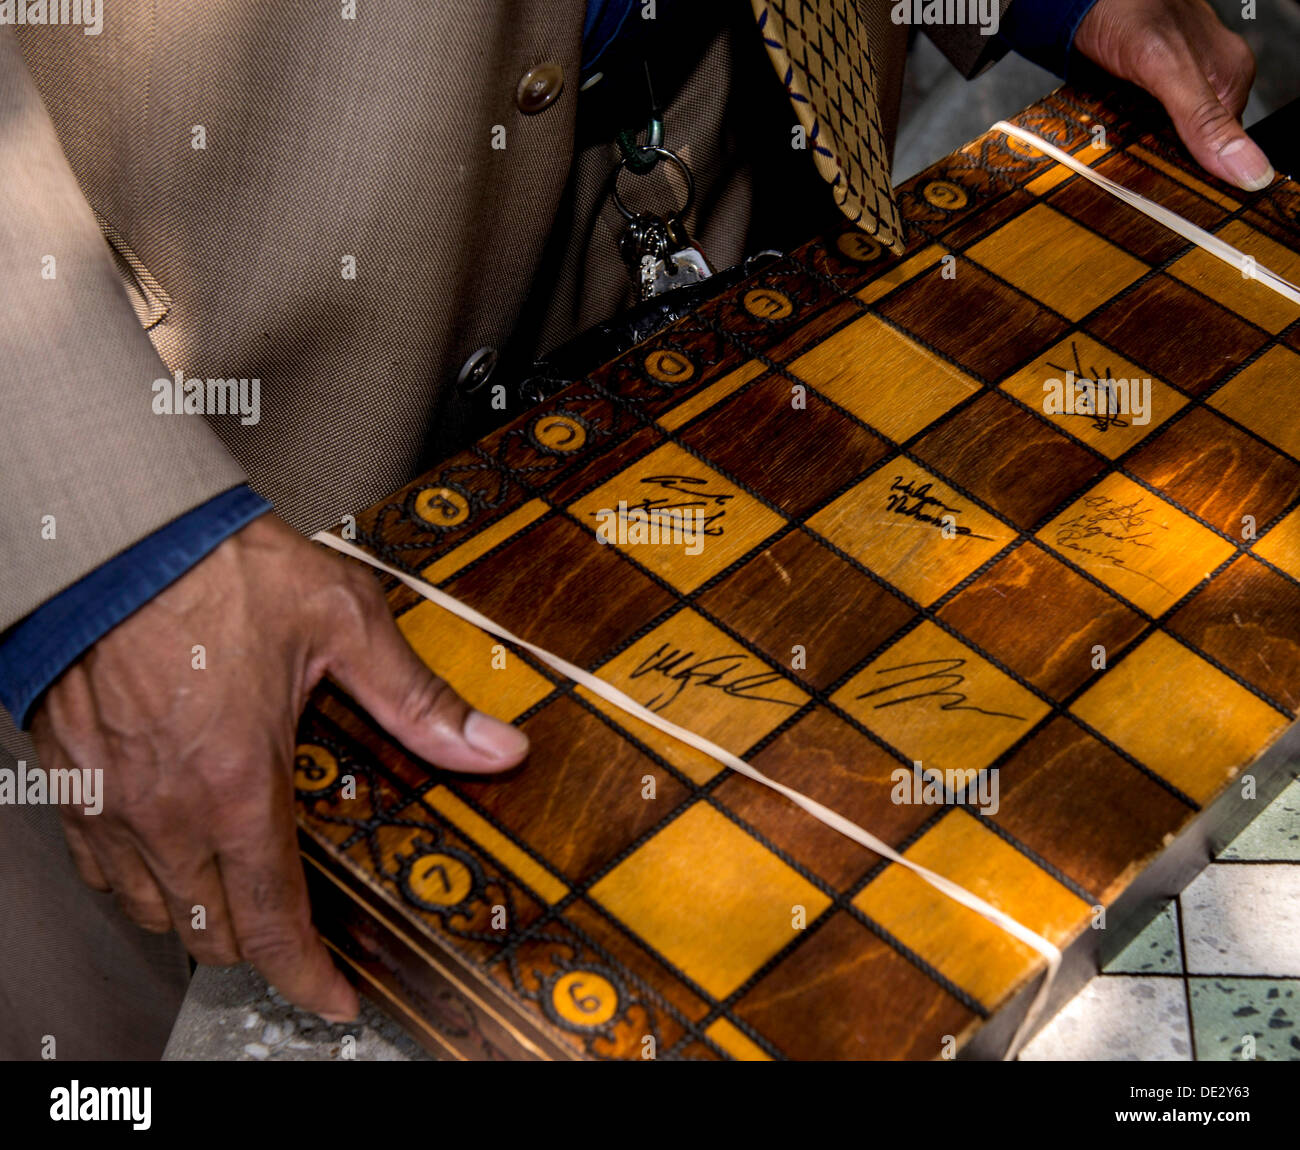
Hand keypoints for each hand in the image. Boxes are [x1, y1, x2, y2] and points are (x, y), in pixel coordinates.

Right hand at [31, 513, 528, 1021]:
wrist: (115, 534)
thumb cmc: (217, 570)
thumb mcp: (342, 624)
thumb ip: (417, 701)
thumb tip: (494, 747)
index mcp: (237, 783)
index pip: (272, 922)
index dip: (308, 977)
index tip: (334, 997)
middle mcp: (166, 810)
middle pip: (212, 932)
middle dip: (260, 948)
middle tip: (295, 934)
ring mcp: (108, 802)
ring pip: (152, 912)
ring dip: (201, 919)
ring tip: (240, 895)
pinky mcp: (69, 780)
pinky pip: (98, 870)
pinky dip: (139, 882)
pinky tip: (169, 851)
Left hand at [1074, 0, 1272, 190]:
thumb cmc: (1126, 10)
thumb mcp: (1167, 69)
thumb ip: (1204, 119)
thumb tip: (1248, 167)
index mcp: (1230, 77)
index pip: (1222, 148)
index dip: (1197, 172)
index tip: (1173, 194)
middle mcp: (1208, 80)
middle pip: (1193, 144)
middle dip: (1166, 159)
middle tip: (1137, 168)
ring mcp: (1176, 82)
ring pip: (1164, 136)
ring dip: (1140, 148)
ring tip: (1121, 149)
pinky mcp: (1147, 86)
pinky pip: (1139, 123)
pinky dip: (1123, 132)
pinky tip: (1111, 132)